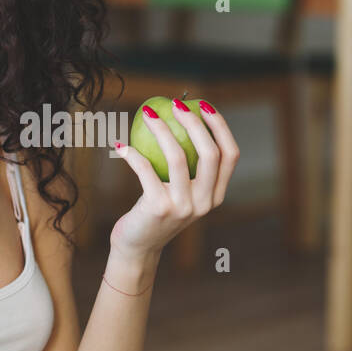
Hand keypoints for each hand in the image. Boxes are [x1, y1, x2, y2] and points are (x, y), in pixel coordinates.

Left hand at [108, 98, 238, 260]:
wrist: (138, 246)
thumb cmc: (158, 211)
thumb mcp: (182, 193)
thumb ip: (190, 169)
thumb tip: (183, 118)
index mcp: (216, 196)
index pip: (230, 155)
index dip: (220, 127)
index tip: (204, 105)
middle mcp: (205, 203)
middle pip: (210, 153)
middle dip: (195, 122)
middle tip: (176, 104)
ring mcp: (183, 207)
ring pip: (178, 158)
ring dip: (162, 130)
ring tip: (148, 114)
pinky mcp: (158, 208)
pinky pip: (146, 170)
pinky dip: (132, 154)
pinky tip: (120, 144)